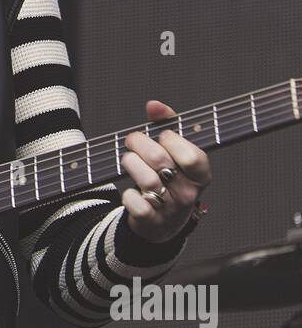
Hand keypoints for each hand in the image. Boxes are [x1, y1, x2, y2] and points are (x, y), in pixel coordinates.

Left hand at [121, 99, 211, 243]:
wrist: (163, 222)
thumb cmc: (170, 177)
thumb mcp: (176, 151)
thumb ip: (168, 124)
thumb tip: (153, 105)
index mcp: (201, 175)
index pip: (191, 156)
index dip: (171, 140)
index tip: (162, 135)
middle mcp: (188, 193)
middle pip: (159, 160)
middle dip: (139, 143)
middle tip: (132, 141)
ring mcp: (170, 209)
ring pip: (146, 180)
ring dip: (130, 163)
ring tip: (128, 160)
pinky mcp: (150, 222)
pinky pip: (135, 203)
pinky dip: (127, 194)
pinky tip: (131, 190)